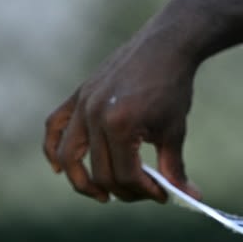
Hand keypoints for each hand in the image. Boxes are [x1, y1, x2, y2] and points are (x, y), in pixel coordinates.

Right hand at [42, 0, 242, 203]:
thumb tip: (189, 196)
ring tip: (102, 195)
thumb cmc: (173, 86)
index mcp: (120, 124)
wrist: (166, 45)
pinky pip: (55, 126)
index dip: (145, 192)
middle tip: (144, 192)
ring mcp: (83, 103)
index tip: (163, 194)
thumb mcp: (175, 130)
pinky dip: (53, 149)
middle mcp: (95, 114)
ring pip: (68, 156)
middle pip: (100, 171)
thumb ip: (174, 166)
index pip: (125, 176)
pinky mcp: (79, 94)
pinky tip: (60, 168)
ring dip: (83, 181)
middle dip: (124, 190)